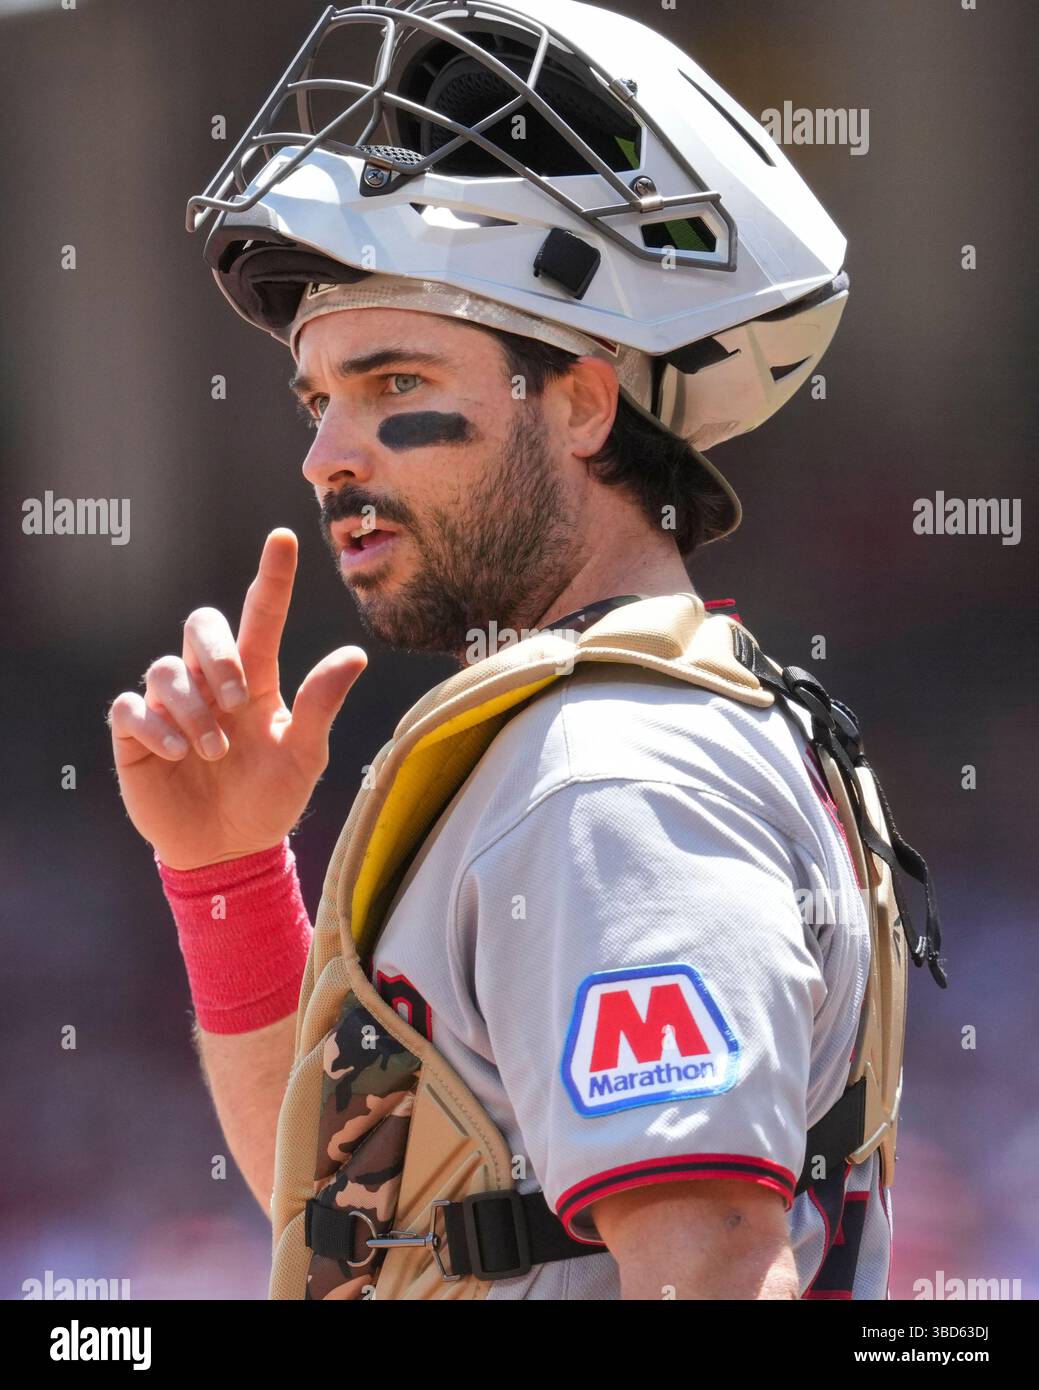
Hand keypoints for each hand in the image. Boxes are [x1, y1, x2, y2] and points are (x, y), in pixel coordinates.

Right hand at [108, 528, 366, 868]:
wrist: (228, 851)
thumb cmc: (269, 798)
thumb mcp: (303, 757)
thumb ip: (321, 706)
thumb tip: (355, 655)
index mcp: (255, 680)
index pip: (262, 616)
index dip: (272, 577)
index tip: (283, 539)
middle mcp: (210, 682)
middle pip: (201, 625)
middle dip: (216, 653)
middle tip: (236, 700)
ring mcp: (170, 706)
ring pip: (164, 669)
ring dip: (191, 707)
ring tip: (214, 751)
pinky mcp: (137, 734)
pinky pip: (128, 707)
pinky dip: (153, 725)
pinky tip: (178, 753)